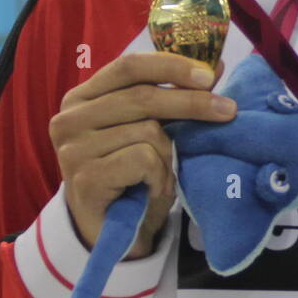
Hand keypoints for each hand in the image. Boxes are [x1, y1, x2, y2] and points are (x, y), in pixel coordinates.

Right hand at [50, 53, 232, 258]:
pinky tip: (150, 188)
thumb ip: (177, 95)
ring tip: (163, 173)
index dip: (171, 65)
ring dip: (169, 154)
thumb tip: (216, 65)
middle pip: (143, 97)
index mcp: (84, 97)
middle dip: (192, 102)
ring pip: (147, 131)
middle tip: (228, 110)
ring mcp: (72, 150)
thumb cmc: (135, 174)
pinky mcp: (84, 179)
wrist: (115, 232)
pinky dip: (159, 174)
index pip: (129, 66)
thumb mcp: (157, 129)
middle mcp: (69, 119)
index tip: (209, 75)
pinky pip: (143, 160)